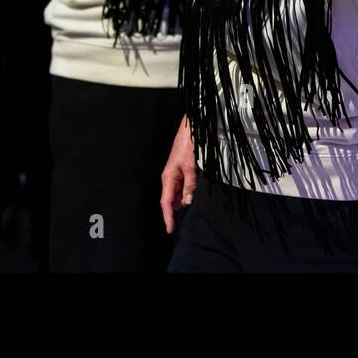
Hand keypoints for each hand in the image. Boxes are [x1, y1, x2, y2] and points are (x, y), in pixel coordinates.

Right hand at [160, 116, 196, 233]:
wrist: (192, 127)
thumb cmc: (188, 144)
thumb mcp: (192, 166)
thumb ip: (190, 185)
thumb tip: (187, 201)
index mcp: (168, 176)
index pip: (166, 202)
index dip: (167, 217)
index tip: (170, 229)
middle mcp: (170, 176)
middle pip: (170, 199)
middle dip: (175, 211)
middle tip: (181, 222)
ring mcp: (176, 173)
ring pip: (177, 193)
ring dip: (182, 201)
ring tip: (190, 208)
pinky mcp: (182, 170)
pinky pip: (182, 186)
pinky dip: (187, 192)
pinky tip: (192, 196)